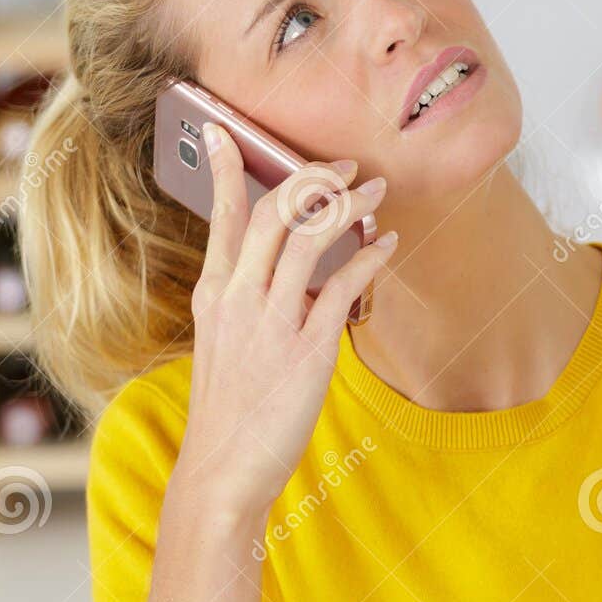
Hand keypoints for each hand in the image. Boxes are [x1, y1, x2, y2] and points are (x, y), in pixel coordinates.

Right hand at [172, 121, 397, 517]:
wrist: (223, 469)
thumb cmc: (232, 410)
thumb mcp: (228, 345)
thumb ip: (255, 306)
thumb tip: (303, 281)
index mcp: (214, 294)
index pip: (221, 216)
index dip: (227, 170)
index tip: (228, 132)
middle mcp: (237, 299)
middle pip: (271, 212)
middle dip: (310, 178)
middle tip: (344, 164)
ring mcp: (270, 322)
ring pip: (307, 238)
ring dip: (347, 205)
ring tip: (375, 189)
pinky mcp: (306, 349)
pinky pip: (343, 285)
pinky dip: (369, 257)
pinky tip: (388, 244)